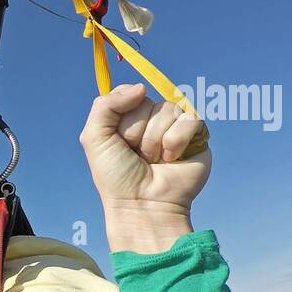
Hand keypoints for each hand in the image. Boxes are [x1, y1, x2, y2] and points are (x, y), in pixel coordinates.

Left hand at [78, 84, 211, 252]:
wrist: (142, 205)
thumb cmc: (117, 176)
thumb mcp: (94, 138)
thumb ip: (104, 105)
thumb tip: (140, 87)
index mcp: (127, 118)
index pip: (128, 92)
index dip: (121, 114)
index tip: (118, 139)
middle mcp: (152, 119)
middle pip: (146, 101)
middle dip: (136, 131)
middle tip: (136, 155)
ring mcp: (175, 125)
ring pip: (167, 109)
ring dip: (155, 140)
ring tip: (153, 161)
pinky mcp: (197, 134)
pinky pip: (190, 119)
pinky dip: (176, 141)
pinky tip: (172, 159)